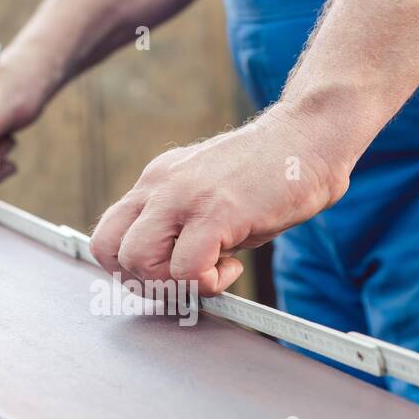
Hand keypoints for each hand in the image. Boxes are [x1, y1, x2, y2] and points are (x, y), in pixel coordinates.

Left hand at [89, 106, 350, 295]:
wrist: (311, 136)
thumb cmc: (269, 173)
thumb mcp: (209, 194)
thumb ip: (182, 226)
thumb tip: (170, 274)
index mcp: (155, 182)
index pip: (107, 235)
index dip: (130, 268)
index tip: (168, 273)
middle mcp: (159, 185)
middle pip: (109, 251)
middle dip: (145, 281)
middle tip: (186, 278)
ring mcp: (185, 196)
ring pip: (137, 260)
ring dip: (172, 282)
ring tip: (211, 270)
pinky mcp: (217, 211)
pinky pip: (185, 269)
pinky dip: (207, 283)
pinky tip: (233, 268)